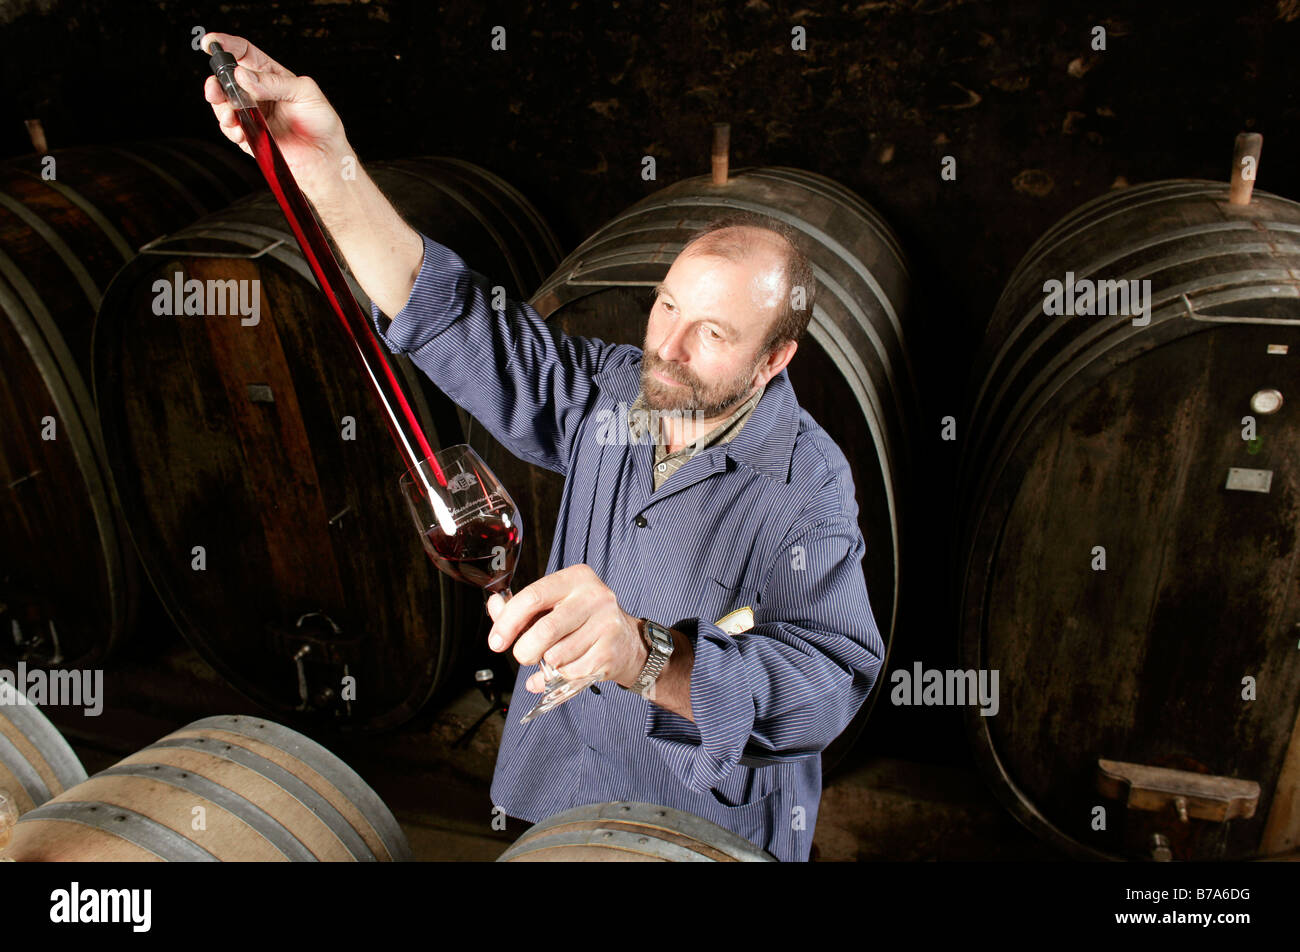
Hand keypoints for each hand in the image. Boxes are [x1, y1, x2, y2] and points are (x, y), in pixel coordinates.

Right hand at [200, 32, 348, 190]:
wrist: (324, 157)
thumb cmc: (321, 123)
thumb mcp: (305, 93)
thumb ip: (274, 82)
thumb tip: (243, 75)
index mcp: (271, 74)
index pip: (244, 52)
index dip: (226, 44)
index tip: (210, 43)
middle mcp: (257, 92)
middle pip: (225, 79)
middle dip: (215, 83)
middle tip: (215, 90)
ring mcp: (251, 113)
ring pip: (222, 104)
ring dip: (221, 109)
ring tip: (231, 116)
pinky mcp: (249, 134)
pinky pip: (230, 129)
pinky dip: (231, 129)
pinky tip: (241, 132)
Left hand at [486, 565, 647, 692]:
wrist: (627, 642)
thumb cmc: (583, 621)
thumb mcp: (555, 605)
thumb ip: (522, 607)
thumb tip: (495, 606)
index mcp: (576, 578)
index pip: (533, 596)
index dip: (508, 622)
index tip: (496, 641)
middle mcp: (594, 596)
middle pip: (545, 630)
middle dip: (524, 651)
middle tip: (523, 656)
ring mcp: (606, 624)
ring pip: (557, 656)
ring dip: (547, 664)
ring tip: (555, 657)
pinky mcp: (610, 651)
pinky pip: (571, 672)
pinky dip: (562, 676)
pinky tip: (570, 666)